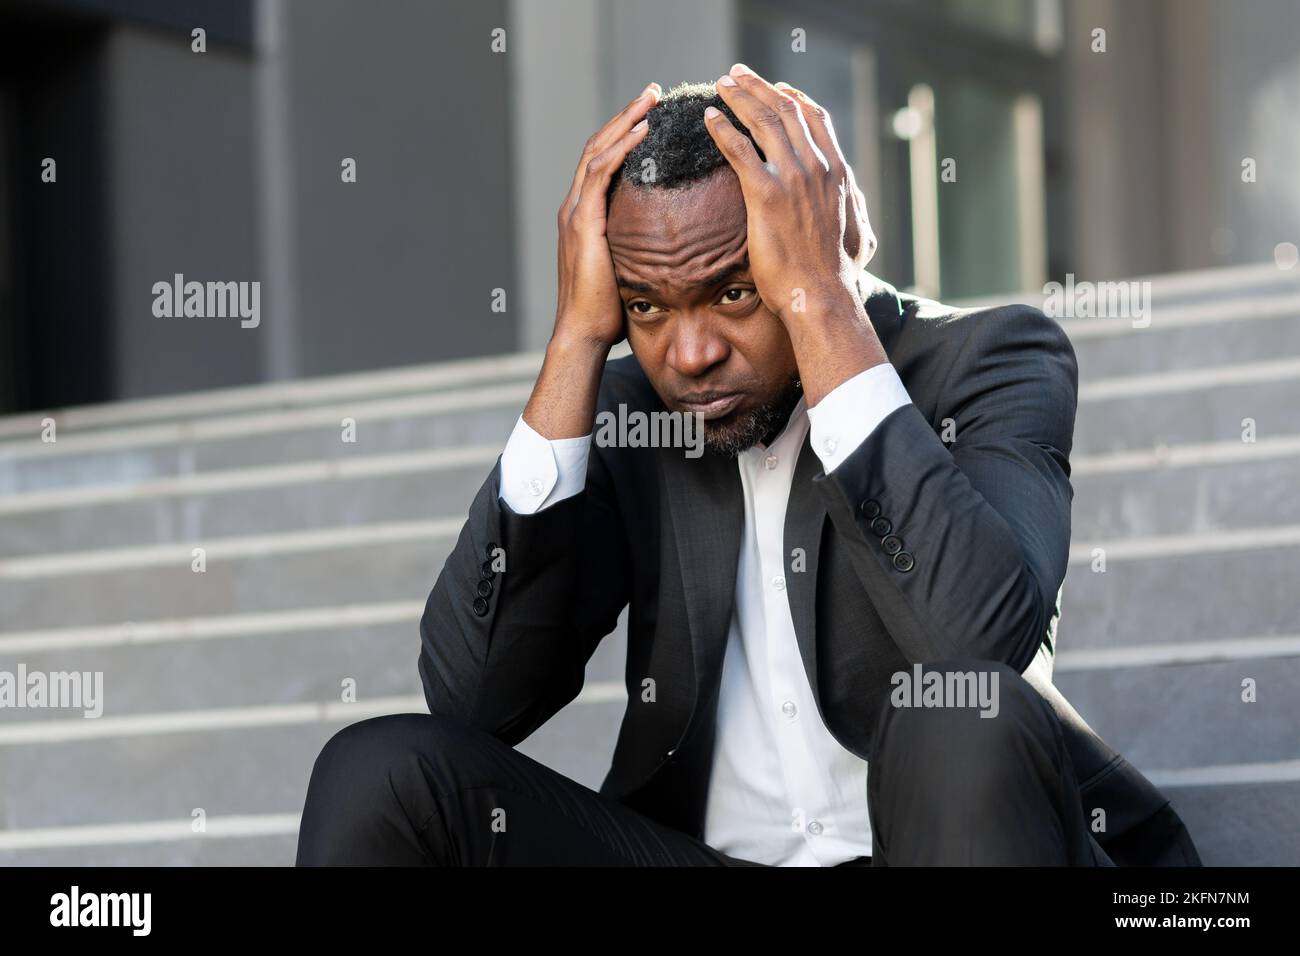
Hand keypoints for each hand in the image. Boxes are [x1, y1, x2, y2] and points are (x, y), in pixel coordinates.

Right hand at [553, 82, 659, 349]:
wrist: (583, 335)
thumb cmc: (606, 314)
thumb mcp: (627, 273)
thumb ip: (640, 254)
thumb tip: (673, 254)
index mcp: (584, 217)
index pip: (603, 163)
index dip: (624, 136)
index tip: (650, 116)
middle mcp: (575, 208)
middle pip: (599, 146)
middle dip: (626, 117)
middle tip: (653, 93)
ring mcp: (576, 213)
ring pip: (599, 151)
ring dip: (626, 122)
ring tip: (650, 100)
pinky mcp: (584, 223)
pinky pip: (602, 173)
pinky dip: (622, 148)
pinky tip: (644, 131)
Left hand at [704, 65, 876, 323]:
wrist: (821, 295)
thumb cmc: (837, 275)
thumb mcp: (859, 236)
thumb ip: (856, 214)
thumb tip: (858, 209)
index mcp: (837, 172)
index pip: (816, 119)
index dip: (794, 97)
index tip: (776, 87)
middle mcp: (817, 167)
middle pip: (786, 110)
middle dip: (759, 86)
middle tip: (737, 75)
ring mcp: (792, 178)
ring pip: (762, 121)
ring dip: (739, 97)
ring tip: (720, 85)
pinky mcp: (766, 193)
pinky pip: (739, 148)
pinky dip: (722, 128)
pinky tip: (709, 118)